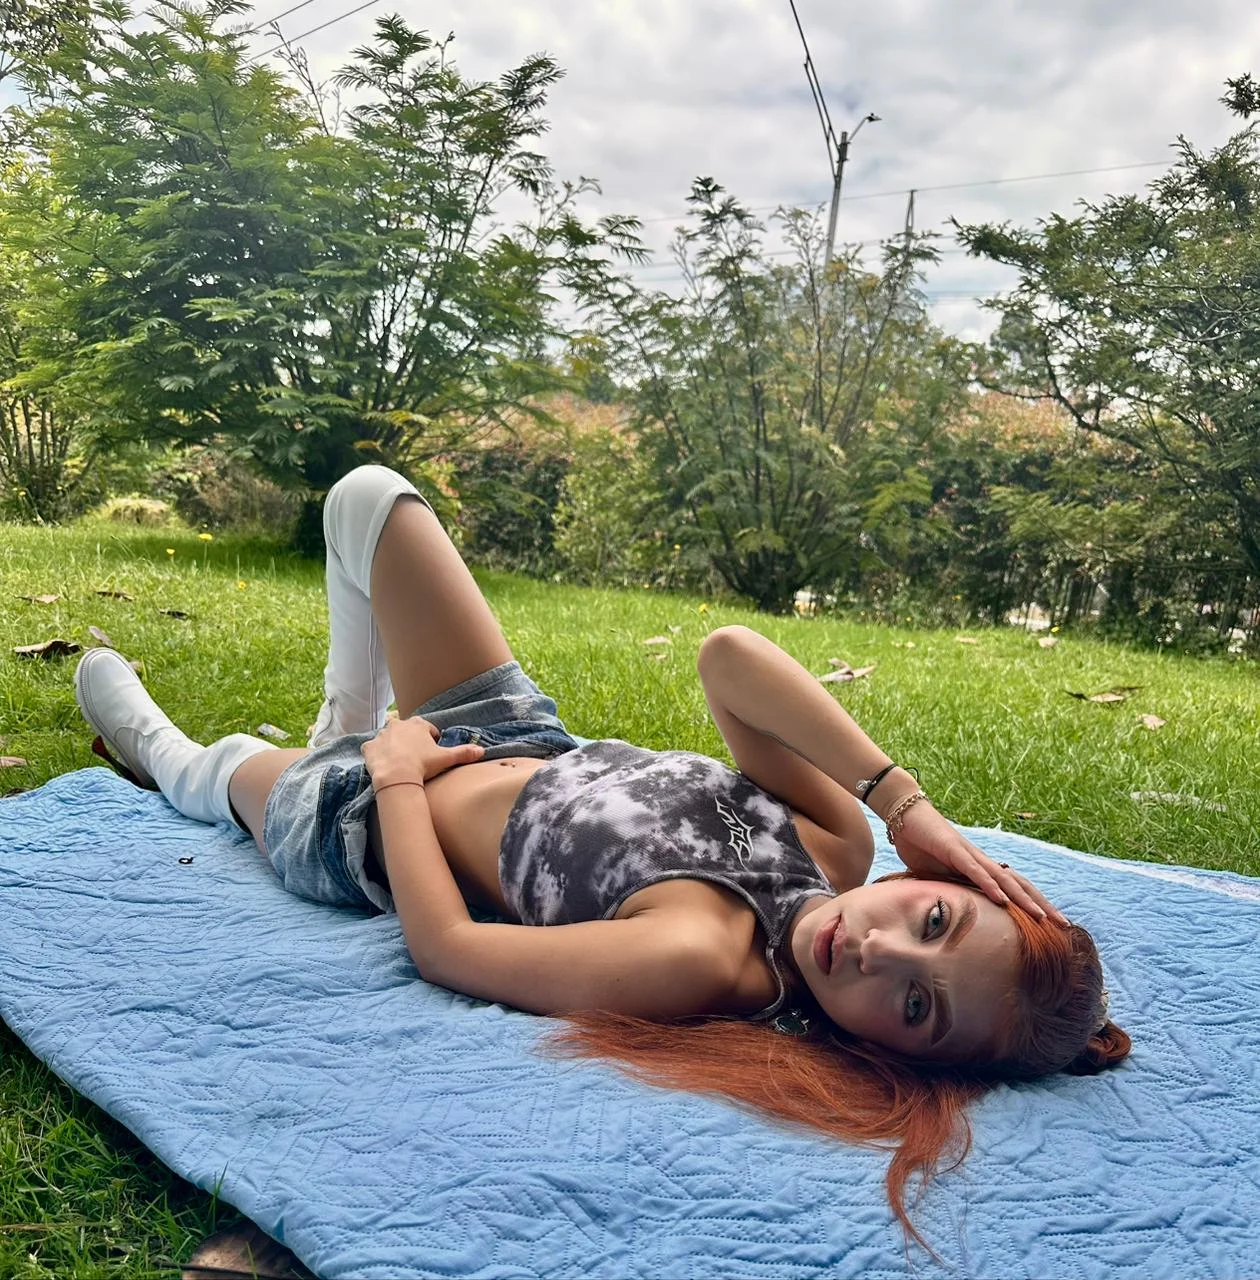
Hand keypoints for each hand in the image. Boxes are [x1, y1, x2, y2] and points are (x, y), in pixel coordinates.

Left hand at [361, 716, 484, 789]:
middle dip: (411, 741)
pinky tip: (382, 763)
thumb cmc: (423, 765)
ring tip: (399, 762)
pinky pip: (372, 748)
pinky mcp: (369, 747)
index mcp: (418, 724)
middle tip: (416, 758)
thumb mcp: (446, 758)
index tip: (432, 753)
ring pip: (388, 737)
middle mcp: (398, 724)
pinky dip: (376, 754)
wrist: (396, 776)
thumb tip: (482, 751)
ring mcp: (381, 735)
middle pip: (407, 731)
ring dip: (392, 746)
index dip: (431, 741)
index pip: (427, 729)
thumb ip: (464, 753)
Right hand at [891, 798, 1069, 926]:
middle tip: (1064, 925)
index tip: (1052, 926)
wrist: (905, 814)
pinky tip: (1002, 900)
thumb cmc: (920, 844)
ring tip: (1041, 917)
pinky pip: (975, 871)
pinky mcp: (953, 850)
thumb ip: (947, 891)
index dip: (1034, 905)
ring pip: (1004, 879)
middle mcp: (981, 861)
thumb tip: (950, 914)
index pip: (1014, 888)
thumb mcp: (935, 877)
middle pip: (1019, 885)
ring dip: (1023, 899)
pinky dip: (990, 886)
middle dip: (1042, 905)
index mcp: (979, 869)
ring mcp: (969, 855)